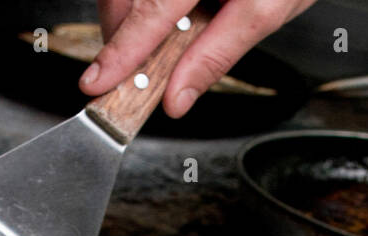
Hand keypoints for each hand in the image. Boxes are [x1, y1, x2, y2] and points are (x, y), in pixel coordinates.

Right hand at [81, 0, 316, 117]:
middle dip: (122, 38)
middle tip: (126, 71)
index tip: (98, 83)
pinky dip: (141, 5)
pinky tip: (164, 16)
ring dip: (131, 20)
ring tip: (153, 38)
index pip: (151, 12)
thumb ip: (218, 54)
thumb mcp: (269, 9)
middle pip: (129, 0)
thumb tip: (178, 95)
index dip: (122, 52)